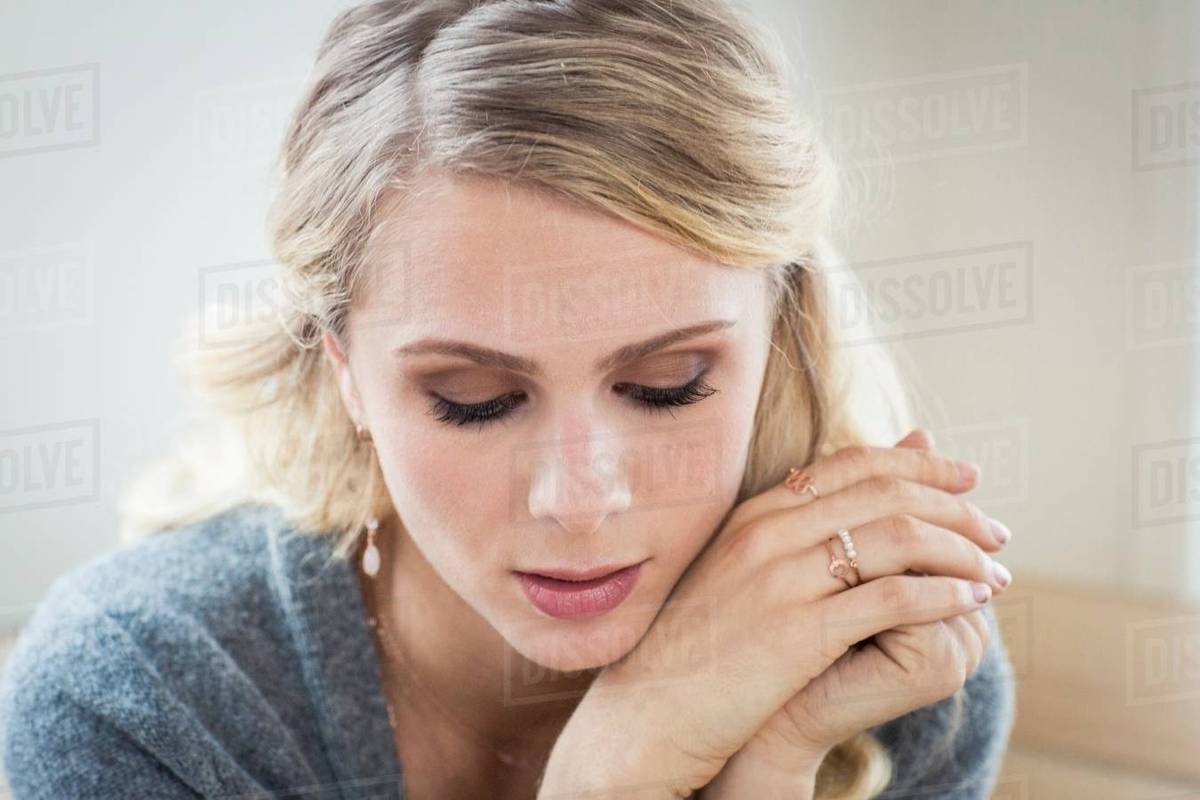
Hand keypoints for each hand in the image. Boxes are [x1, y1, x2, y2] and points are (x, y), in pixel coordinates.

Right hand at [699, 430, 1008, 797]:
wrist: (648, 711)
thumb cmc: (696, 648)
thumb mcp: (736, 573)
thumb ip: (789, 533)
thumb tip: (841, 508)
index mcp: (755, 513)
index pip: (853, 464)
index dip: (920, 466)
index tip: (966, 479)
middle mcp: (769, 532)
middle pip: (886, 493)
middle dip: (955, 507)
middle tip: (996, 530)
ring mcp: (781, 579)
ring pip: (898, 538)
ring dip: (961, 550)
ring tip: (994, 572)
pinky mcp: (798, 631)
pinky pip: (892, 598)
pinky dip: (943, 594)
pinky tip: (970, 601)